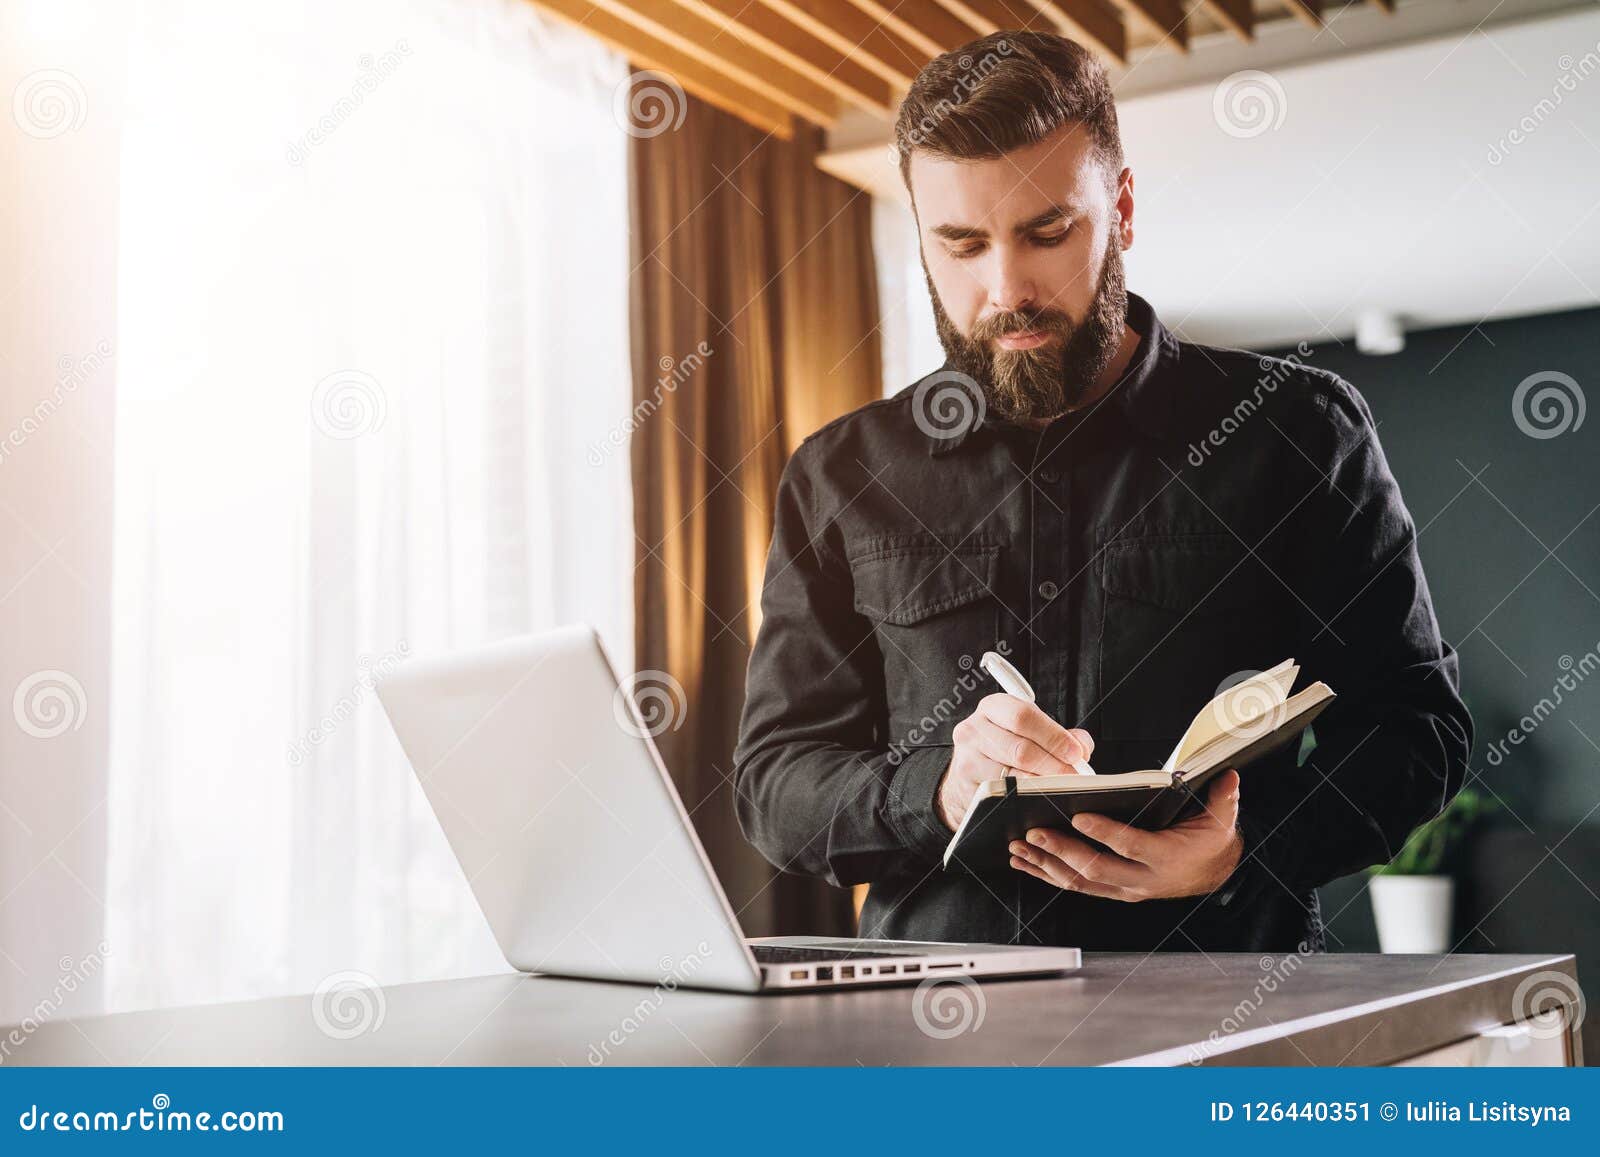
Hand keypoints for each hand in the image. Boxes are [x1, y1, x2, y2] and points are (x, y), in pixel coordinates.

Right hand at [937, 694, 1094, 831]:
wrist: (969, 775)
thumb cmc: (1004, 749)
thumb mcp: (1029, 732)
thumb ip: (1059, 735)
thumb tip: (1082, 747)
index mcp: (994, 707)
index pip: (1024, 716)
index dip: (1054, 736)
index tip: (1076, 753)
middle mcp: (974, 729)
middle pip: (1020, 748)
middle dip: (1054, 765)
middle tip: (1074, 776)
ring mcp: (967, 758)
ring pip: (1012, 774)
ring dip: (1043, 784)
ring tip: (1062, 788)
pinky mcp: (965, 785)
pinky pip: (1001, 793)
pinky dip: (1024, 797)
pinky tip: (1038, 799)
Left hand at [1007, 769, 1243, 900]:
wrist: (1211, 872)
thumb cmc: (1208, 841)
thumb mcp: (1220, 818)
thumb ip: (1222, 797)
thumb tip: (1228, 775)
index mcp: (1165, 858)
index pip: (1130, 846)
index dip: (1104, 833)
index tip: (1079, 816)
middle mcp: (1142, 879)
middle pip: (1096, 868)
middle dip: (1061, 850)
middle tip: (1034, 832)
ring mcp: (1124, 889)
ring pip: (1080, 882)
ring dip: (1046, 865)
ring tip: (1019, 848)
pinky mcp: (1112, 891)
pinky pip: (1075, 886)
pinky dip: (1047, 875)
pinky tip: (1025, 864)